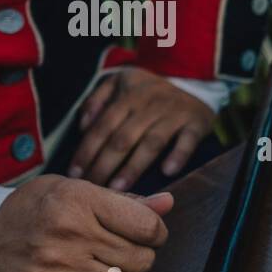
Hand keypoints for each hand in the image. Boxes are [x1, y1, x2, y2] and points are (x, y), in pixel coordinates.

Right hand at [0, 175, 173, 271]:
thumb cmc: (31, 211)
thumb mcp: (72, 191)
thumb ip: (124, 201)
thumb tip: (168, 203)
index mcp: (79, 199)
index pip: (148, 227)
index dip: (156, 234)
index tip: (145, 234)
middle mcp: (68, 233)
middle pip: (142, 260)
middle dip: (138, 257)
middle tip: (117, 250)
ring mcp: (54, 267)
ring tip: (96, 265)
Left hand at [70, 68, 213, 190]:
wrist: (196, 86)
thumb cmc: (150, 92)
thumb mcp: (120, 82)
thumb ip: (97, 99)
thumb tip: (83, 126)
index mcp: (128, 95)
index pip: (103, 125)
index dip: (87, 150)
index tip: (75, 173)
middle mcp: (150, 103)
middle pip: (123, 138)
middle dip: (104, 165)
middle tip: (92, 187)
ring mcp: (174, 113)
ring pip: (151, 143)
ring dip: (133, 167)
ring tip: (119, 188)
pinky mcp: (196, 123)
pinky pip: (187, 141)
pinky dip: (178, 155)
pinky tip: (167, 171)